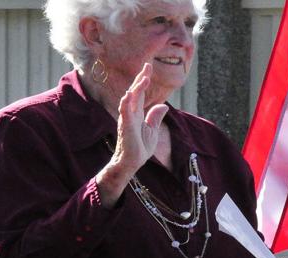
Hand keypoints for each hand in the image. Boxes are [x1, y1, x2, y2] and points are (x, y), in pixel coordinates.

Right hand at [110, 64, 167, 178]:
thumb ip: (155, 117)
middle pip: (135, 91)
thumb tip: (163, 106)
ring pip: (131, 98)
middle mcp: (131, 112)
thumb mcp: (152, 130)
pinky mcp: (126, 126)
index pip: (140, 93)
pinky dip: (126, 102)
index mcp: (137, 112)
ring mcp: (127, 118)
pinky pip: (125, 111)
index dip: (144, 80)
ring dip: (137, 88)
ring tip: (144, 78)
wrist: (132, 162)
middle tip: (147, 66)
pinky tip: (130, 94)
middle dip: (141, 79)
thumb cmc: (139, 147)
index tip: (148, 68)